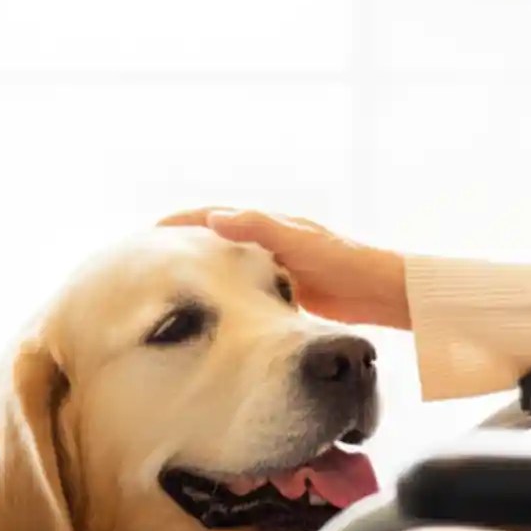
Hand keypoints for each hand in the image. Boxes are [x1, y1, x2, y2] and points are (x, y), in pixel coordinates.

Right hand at [157, 208, 410, 329]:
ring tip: (173, 290)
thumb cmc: (344, 262)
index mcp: (270, 223)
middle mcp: (271, 241)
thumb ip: (258, 228)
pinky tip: (214, 313)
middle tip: (151, 263)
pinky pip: (248, 290)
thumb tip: (214, 217)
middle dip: (186, 247)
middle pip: (218, 240)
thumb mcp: (298, 241)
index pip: (214, 216)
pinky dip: (227, 295)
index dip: (181, 223)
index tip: (148, 235)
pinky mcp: (288, 291)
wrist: (382, 291)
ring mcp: (278, 266)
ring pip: (230, 267)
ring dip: (204, 273)